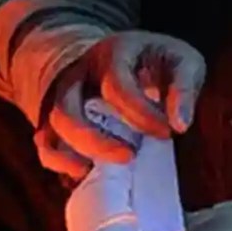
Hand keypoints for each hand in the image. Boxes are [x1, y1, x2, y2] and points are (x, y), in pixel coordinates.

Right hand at [35, 31, 204, 179]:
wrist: (121, 56)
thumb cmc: (156, 62)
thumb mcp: (181, 60)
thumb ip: (184, 86)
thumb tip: (180, 124)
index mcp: (110, 55)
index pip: (117, 87)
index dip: (140, 115)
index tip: (166, 132)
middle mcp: (78, 75)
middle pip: (67, 110)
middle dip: (95, 141)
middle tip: (128, 157)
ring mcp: (62, 98)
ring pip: (50, 130)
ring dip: (68, 156)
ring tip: (90, 172)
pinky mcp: (58, 121)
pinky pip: (46, 145)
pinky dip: (59, 163)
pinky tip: (83, 175)